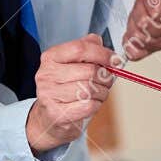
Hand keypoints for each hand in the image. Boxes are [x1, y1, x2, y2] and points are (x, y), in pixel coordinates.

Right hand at [24, 37, 116, 153]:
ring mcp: (49, 95)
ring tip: (98, 94)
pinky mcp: (56, 113)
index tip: (114, 60)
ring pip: (90, 89)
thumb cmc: (64, 90)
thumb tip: (98, 41)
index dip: (102, 53)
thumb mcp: (72, 65)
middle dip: (105, 77)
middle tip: (106, 81)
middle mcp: (46, 75)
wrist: (49, 119)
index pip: (80, 49)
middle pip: (89, 71)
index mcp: (50, 58)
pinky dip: (96, 105)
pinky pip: (88, 105)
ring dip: (102, 92)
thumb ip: (85, 50)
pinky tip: (90, 104)